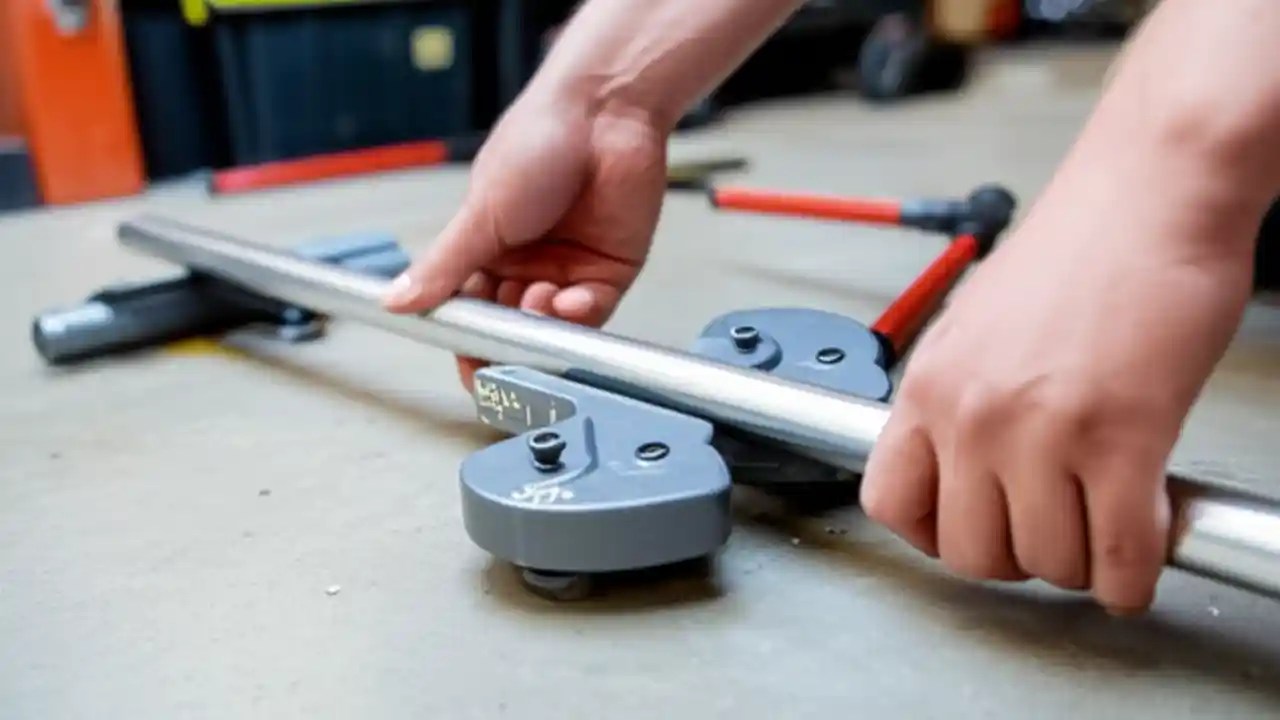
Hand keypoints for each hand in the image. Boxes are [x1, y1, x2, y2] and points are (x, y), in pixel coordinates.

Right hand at [382, 90, 668, 386]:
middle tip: (503, 351)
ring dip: (542, 326)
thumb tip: (396, 301)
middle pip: (510, 328)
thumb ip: (443, 267)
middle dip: (507, 343)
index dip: (466, 341)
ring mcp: (568, 270)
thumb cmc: (538, 141)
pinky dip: (577, 316)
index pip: (468, 312)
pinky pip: (592, 314)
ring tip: (536, 304)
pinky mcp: (609, 271)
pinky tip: (567, 301)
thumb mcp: (481, 212)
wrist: (603, 111)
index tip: (466, 366)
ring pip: (551, 329)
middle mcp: (526, 266)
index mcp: (485, 251)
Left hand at [859, 173, 1256, 613]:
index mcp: (931, 384)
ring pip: (1048, 562)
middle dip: (1016, 558)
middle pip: (971, 551)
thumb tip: (967, 463)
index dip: (934, 534)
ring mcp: (1044, 431)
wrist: (1154, 190)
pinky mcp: (1123, 439)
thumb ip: (961, 396)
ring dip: (1081, 563)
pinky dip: (1133, 574)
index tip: (968, 530)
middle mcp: (973, 414)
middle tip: (1050, 532)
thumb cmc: (1080, 245)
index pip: (890, 502)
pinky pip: (1119, 555)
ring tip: (1103, 526)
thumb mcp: (978, 324)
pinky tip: (1143, 550)